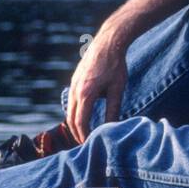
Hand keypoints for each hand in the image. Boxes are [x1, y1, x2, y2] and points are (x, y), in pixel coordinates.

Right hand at [65, 27, 129, 143]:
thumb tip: (112, 128)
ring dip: (75, 123)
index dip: (85, 136)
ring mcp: (73, 84)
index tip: (90, 145)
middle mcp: (75, 90)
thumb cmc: (115, 65)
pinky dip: (75, 112)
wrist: (108, 42)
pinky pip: (71, 101)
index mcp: (86, 94)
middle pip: (72, 119)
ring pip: (70, 110)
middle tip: (85, 144)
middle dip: (78, 133)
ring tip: (84, 133)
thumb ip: (114, 110)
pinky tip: (84, 116)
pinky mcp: (74, 80)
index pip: (81, 122)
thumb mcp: (118, 89)